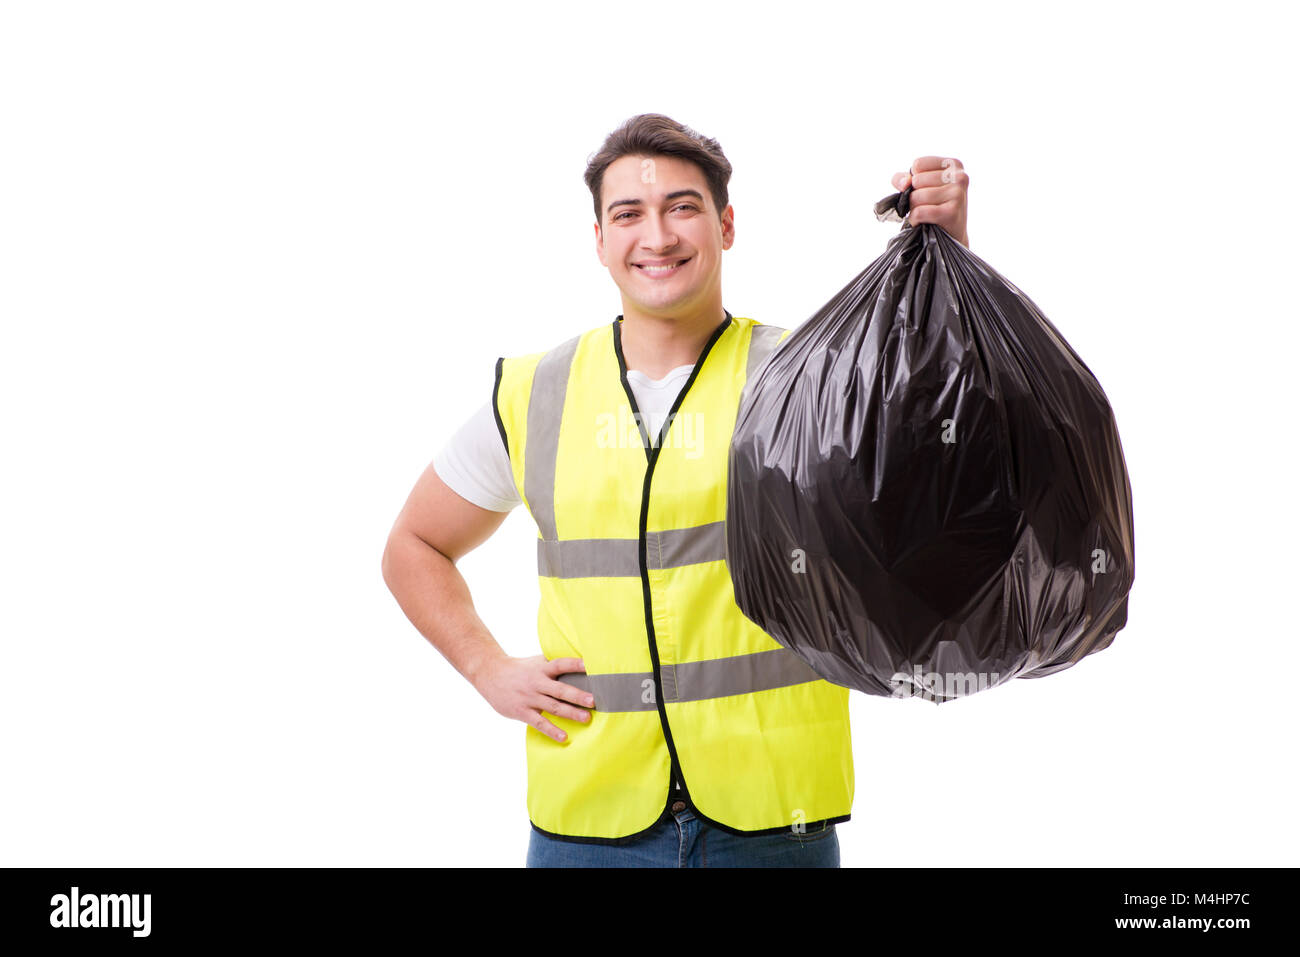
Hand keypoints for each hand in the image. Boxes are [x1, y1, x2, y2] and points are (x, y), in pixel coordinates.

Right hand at [472, 654, 593, 742]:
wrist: (490, 674)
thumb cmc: (519, 669)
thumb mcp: (536, 662)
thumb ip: (553, 665)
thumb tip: (579, 665)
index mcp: (542, 668)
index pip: (560, 664)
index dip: (575, 664)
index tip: (590, 666)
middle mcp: (537, 682)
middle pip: (560, 689)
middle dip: (577, 695)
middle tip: (594, 701)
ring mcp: (530, 698)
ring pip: (553, 707)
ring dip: (571, 713)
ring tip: (586, 718)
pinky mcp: (522, 712)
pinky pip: (539, 723)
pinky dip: (552, 730)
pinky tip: (564, 737)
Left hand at [891, 156, 968, 247]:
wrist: (950, 234)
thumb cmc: (933, 205)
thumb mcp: (919, 186)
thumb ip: (903, 178)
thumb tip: (904, 183)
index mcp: (953, 164)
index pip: (918, 164)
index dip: (914, 180)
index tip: (925, 189)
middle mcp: (959, 176)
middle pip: (917, 180)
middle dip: (915, 196)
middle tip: (927, 205)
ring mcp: (958, 193)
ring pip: (917, 196)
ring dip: (914, 209)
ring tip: (926, 214)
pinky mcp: (952, 212)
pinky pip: (919, 212)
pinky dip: (915, 219)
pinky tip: (924, 221)